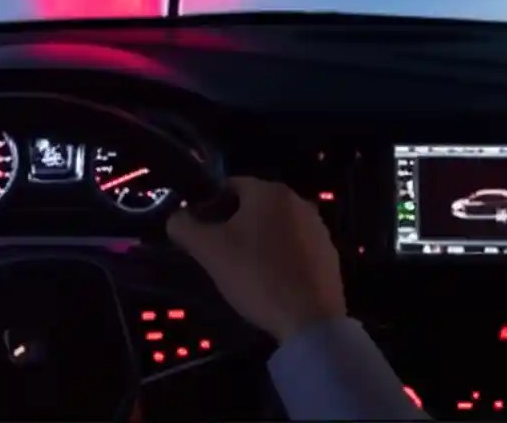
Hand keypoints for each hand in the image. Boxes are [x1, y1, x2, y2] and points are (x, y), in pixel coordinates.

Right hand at [167, 177, 345, 343]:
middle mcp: (299, 201)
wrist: (309, 320)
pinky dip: (279, 258)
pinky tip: (270, 282)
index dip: (208, 206)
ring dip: (256, 242)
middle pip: (254, 207)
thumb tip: (177, 218)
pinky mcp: (329, 255)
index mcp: (270, 192)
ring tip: (243, 271)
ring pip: (275, 228)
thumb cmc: (256, 275)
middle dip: (232, 225)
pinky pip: (295, 249)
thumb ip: (184, 226)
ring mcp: (318, 229)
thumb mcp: (209, 250)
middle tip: (217, 254)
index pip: (230, 186)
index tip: (199, 233)